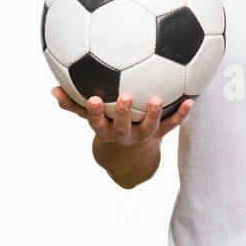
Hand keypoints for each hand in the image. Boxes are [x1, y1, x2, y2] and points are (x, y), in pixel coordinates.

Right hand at [51, 87, 192, 147]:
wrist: (128, 156)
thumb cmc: (105, 125)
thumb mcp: (89, 118)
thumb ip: (72, 104)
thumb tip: (53, 90)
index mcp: (106, 131)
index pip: (97, 123)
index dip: (95, 113)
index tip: (94, 99)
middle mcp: (124, 135)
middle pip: (123, 127)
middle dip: (123, 114)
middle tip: (126, 97)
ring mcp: (143, 135)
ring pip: (150, 128)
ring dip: (154, 114)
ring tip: (158, 99)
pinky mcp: (160, 134)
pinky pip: (172, 124)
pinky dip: (182, 114)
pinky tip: (192, 99)